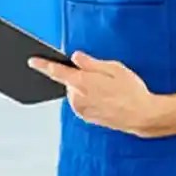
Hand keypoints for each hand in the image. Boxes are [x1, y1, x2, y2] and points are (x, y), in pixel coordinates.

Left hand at [29, 51, 167, 137]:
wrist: (143, 116)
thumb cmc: (131, 91)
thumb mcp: (114, 68)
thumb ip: (90, 63)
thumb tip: (76, 57)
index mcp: (82, 83)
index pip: (56, 71)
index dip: (43, 65)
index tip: (32, 61)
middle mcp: (78, 98)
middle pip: (69, 82)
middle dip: (81, 77)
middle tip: (104, 79)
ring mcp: (82, 110)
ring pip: (76, 93)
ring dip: (86, 89)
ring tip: (109, 91)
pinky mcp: (87, 118)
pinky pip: (82, 103)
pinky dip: (90, 99)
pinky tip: (107, 100)